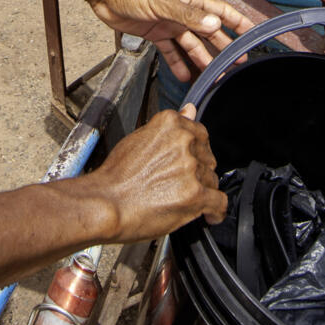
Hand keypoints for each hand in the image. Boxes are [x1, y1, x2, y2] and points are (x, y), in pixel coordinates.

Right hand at [87, 105, 224, 239]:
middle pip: (207, 158)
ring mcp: (191, 168)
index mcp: (171, 124)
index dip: (194, 152)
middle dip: (198, 172)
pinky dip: (215, 212)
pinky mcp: (195, 195)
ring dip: (203, 192)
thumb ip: (170, 127)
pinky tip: (207, 215)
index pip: (199, 134)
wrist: (105, 203)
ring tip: (182, 202)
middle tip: (178, 185)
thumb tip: (191, 109)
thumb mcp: (139, 138)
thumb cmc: (116, 176)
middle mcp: (184, 142)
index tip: (188, 163)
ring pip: (212, 180)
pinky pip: (219, 203)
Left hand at [88, 0, 253, 79]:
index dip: (237, 21)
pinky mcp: (156, 33)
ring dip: (202, 59)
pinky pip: (171, 51)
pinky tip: (184, 77)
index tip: (253, 34)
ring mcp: (170, 22)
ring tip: (213, 76)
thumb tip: (216, 26)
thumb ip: (189, 17)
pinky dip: (178, 63)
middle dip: (223, 47)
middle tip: (236, 64)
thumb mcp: (163, 4)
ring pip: (191, 44)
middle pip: (208, 31)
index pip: (220, 10)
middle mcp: (183, 11)